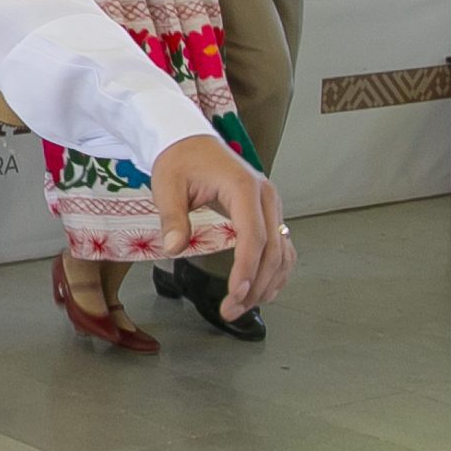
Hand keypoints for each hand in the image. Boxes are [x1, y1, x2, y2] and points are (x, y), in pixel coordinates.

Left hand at [147, 135, 294, 318]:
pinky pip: (281, 246)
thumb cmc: (178, 160)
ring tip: (242, 308)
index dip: (247, 268)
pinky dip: (275, 271)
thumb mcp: (167, 185)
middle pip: (273, 249)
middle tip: (232, 311)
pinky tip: (261, 291)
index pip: (254, 235)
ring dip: (267, 283)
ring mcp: (271, 205)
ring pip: (282, 252)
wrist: (188, 139)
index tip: (236, 293)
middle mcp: (266, 197)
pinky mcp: (268, 213)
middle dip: (255, 284)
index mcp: (244, 187)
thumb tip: (173, 248)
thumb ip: (173, 217)